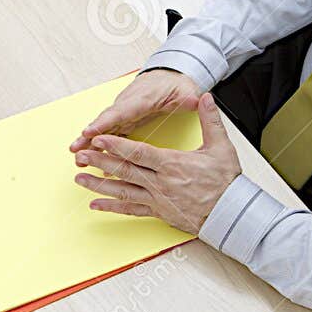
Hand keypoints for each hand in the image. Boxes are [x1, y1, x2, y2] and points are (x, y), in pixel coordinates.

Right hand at [69, 68, 200, 152]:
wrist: (169, 77)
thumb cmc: (176, 86)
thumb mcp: (187, 92)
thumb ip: (189, 98)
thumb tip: (196, 100)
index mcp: (142, 98)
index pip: (122, 111)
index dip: (105, 122)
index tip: (91, 131)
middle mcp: (127, 103)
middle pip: (106, 120)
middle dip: (90, 134)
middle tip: (76, 148)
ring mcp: (123, 110)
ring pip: (103, 126)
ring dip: (88, 140)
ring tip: (76, 154)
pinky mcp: (123, 118)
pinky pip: (107, 130)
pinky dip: (96, 142)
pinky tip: (86, 154)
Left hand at [72, 93, 241, 233]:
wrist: (232, 214)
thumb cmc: (226, 182)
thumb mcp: (221, 147)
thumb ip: (210, 120)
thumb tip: (206, 97)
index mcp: (172, 164)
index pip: (138, 153)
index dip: (116, 145)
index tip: (99, 139)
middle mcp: (160, 183)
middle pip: (124, 171)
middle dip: (100, 162)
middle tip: (82, 155)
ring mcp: (157, 200)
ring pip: (122, 191)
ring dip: (99, 185)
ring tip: (79, 178)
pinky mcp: (157, 212)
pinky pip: (130, 209)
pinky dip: (112, 207)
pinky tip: (95, 205)